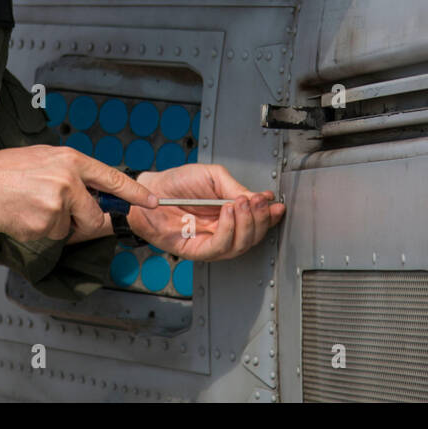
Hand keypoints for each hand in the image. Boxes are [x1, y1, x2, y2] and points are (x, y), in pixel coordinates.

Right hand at [0, 145, 158, 244]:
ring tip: (34, 207)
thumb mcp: (45, 158)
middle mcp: (69, 181)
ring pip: (71, 229)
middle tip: (63, 214)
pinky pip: (54, 237)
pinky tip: (25, 215)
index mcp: (71, 160)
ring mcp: (58, 204)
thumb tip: (92, 190)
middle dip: (85, 222)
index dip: (135, 193)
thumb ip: (72, 172)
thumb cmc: (6, 170)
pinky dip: (42, 232)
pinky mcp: (45, 225)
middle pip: (95, 216)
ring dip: (58, 226)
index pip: (113, 179)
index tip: (152, 201)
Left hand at [125, 163, 284, 260]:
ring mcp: (211, 242)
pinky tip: (229, 212)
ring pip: (240, 245)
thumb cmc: (177, 183)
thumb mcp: (213, 177)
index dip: (269, 215)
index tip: (276, 204)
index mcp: (231, 214)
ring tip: (242, 203)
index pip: (257, 221)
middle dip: (260, 219)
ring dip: (246, 224)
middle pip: (253, 236)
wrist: (151, 189)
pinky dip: (229, 230)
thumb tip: (259, 199)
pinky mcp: (197, 251)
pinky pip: (220, 247)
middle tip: (257, 202)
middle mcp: (224, 230)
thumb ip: (235, 188)